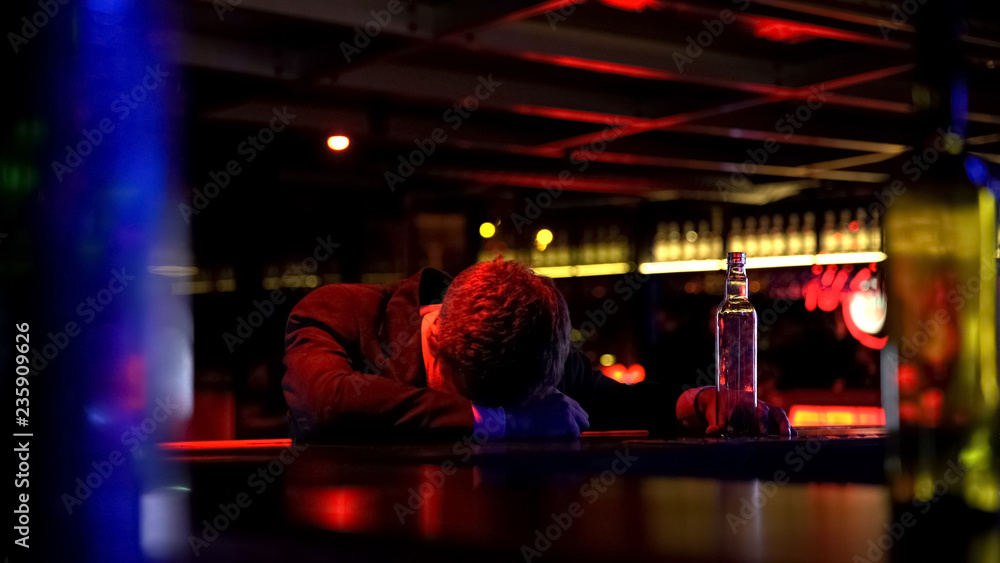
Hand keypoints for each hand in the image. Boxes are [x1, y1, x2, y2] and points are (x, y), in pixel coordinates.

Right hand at [504, 390, 589, 438]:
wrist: (522, 421)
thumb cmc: (527, 413)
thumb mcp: (541, 398)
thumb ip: (552, 399)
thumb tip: (559, 409)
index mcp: (561, 395)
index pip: (577, 407)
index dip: (574, 417)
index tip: (567, 424)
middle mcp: (567, 401)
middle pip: (584, 415)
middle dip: (578, 424)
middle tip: (569, 431)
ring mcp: (569, 411)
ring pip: (584, 424)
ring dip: (577, 430)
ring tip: (566, 434)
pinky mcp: (568, 422)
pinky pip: (577, 433)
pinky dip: (570, 437)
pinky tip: (561, 437)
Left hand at [679, 386, 795, 436]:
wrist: (718, 400)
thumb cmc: (718, 407)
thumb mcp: (715, 414)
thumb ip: (716, 423)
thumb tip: (712, 431)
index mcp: (747, 402)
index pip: (759, 411)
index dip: (762, 422)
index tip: (764, 434)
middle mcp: (759, 405)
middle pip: (775, 412)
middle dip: (782, 424)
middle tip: (785, 436)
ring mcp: (765, 411)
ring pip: (780, 417)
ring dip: (787, 428)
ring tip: (792, 441)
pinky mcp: (766, 419)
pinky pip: (779, 423)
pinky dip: (786, 431)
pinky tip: (791, 442)